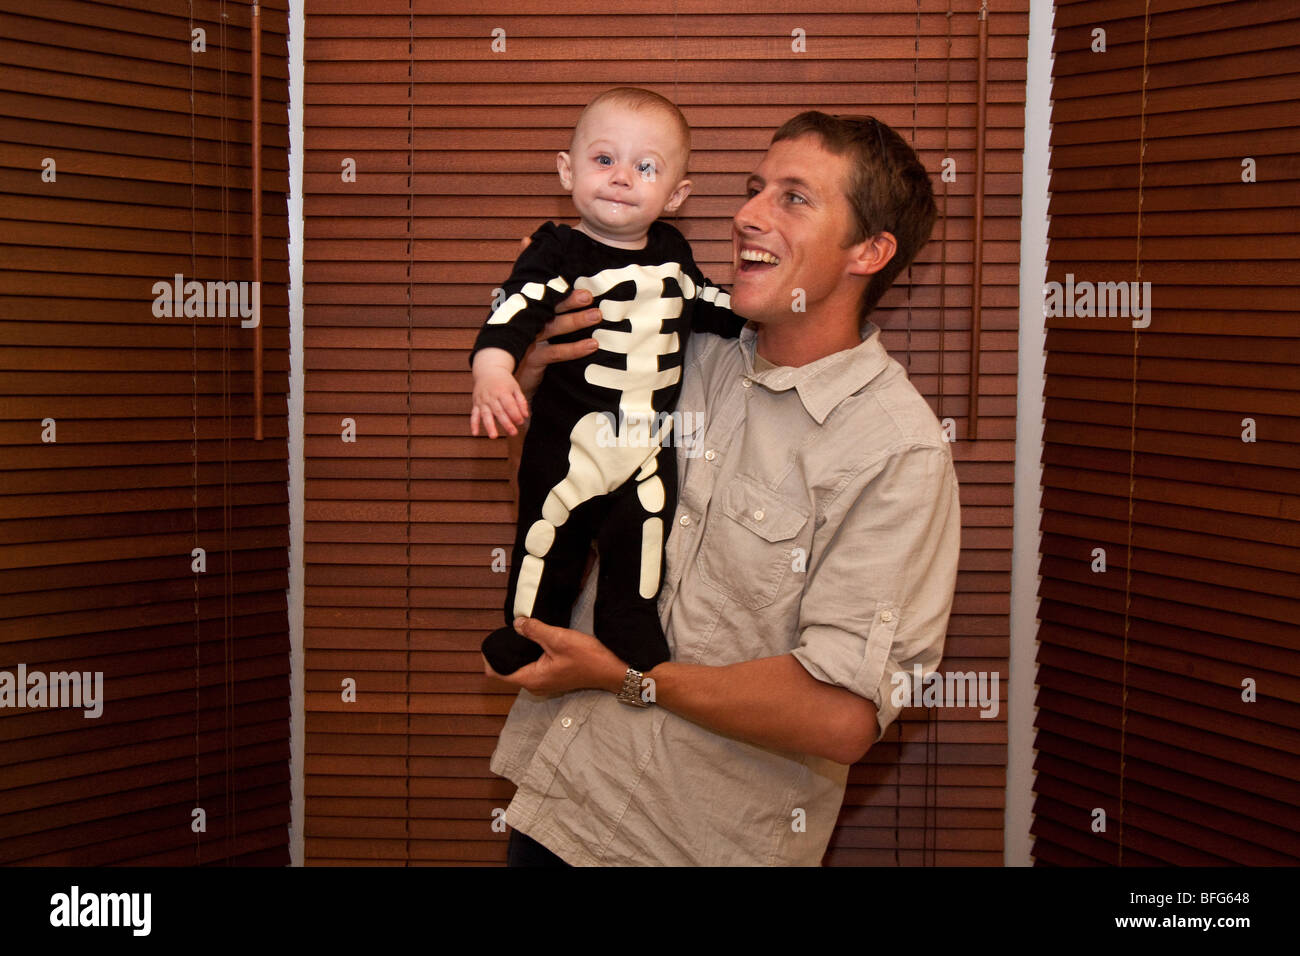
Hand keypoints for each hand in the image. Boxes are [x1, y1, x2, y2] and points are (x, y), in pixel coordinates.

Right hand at [470, 366, 528, 437]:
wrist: (488, 371)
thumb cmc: (504, 381)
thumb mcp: (515, 387)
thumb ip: (521, 401)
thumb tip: (525, 415)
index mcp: (502, 391)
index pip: (509, 405)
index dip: (515, 414)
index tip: (521, 422)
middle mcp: (491, 396)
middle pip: (499, 412)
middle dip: (506, 423)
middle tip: (513, 433)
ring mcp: (482, 401)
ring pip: (485, 415)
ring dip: (489, 426)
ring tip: (494, 436)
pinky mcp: (476, 404)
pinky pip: (474, 415)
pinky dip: (474, 424)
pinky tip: (475, 433)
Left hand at [482, 616, 625, 695]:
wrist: (611, 669)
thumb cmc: (587, 658)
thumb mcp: (558, 638)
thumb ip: (534, 630)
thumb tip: (517, 623)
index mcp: (531, 679)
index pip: (496, 673)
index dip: (490, 657)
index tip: (493, 640)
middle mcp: (534, 685)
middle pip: (507, 670)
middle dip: (504, 652)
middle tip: (510, 631)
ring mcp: (544, 683)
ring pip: (520, 668)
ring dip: (518, 653)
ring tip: (522, 633)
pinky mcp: (552, 678)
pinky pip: (532, 667)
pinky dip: (529, 655)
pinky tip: (536, 641)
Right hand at [516, 291, 603, 398]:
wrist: (511, 388)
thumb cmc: (531, 362)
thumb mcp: (541, 342)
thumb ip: (555, 328)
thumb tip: (585, 315)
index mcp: (530, 319)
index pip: (546, 302)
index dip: (563, 295)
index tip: (583, 290)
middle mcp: (528, 327)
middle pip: (549, 309)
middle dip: (569, 301)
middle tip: (588, 296)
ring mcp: (529, 343)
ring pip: (553, 327)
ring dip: (576, 320)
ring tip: (596, 315)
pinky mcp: (532, 360)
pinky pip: (556, 352)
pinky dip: (575, 348)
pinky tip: (591, 345)